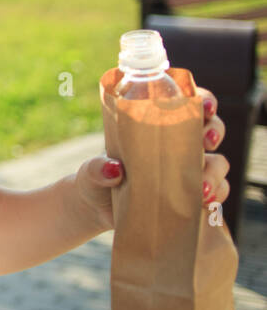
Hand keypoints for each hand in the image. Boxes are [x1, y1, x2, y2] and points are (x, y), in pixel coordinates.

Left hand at [76, 85, 228, 232]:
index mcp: (155, 128)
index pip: (187, 105)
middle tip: (207, 141)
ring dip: (215, 172)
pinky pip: (215, 193)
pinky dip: (215, 196)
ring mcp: (186, 171)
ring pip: (217, 164)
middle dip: (214, 131)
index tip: (206, 105)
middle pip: (210, 130)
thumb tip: (115, 170)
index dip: (203, 100)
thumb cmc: (96, 178)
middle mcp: (177, 146)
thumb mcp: (92, 171)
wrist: (97, 209)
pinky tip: (206, 203)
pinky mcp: (190, 196)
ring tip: (202, 188)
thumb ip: (98, 168)